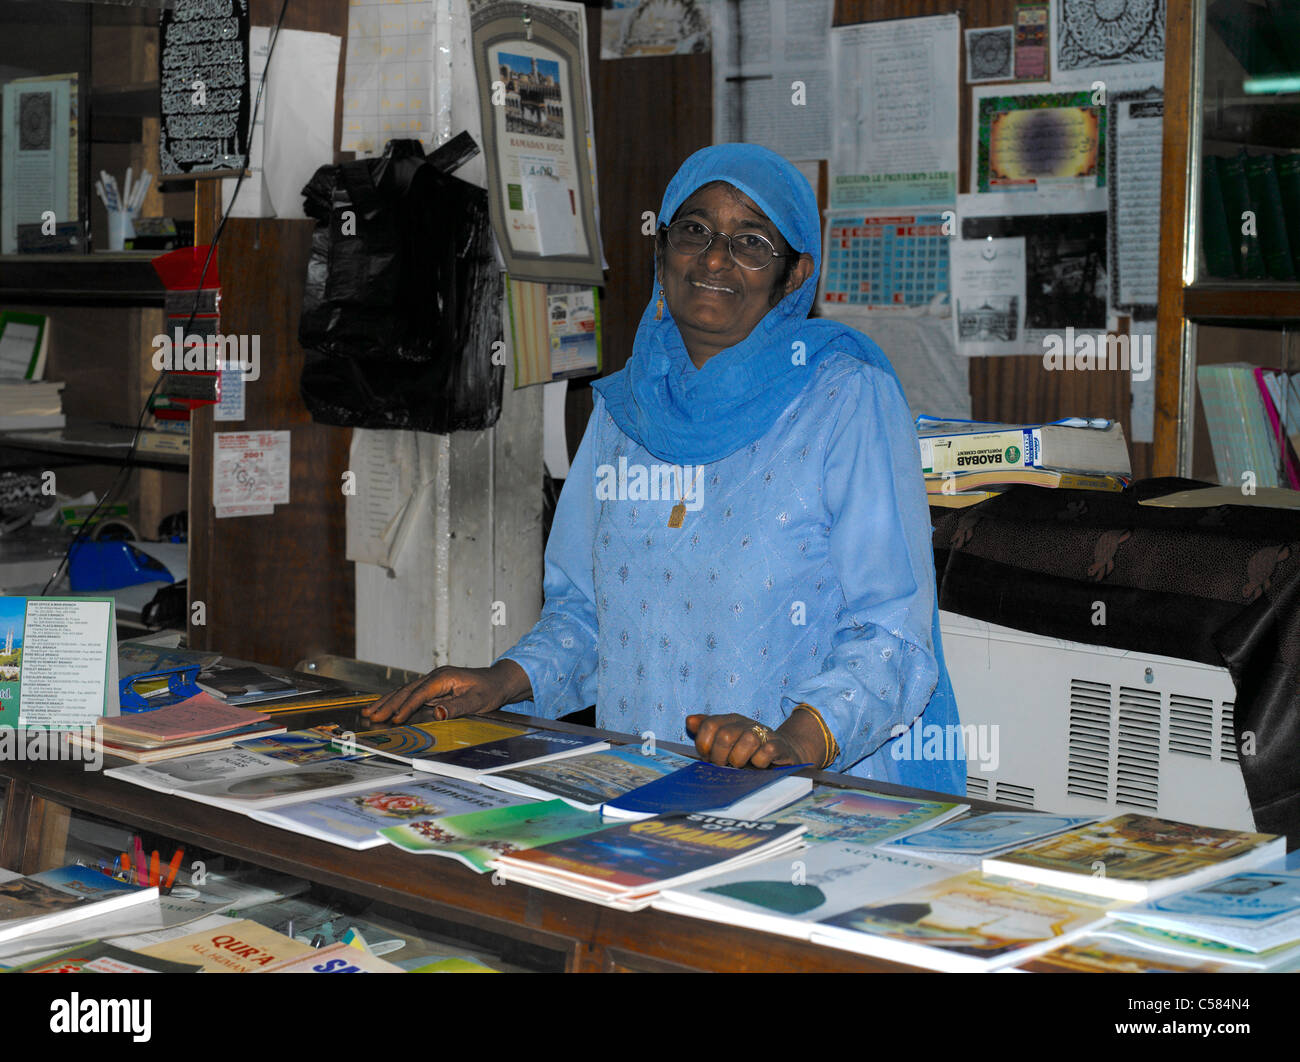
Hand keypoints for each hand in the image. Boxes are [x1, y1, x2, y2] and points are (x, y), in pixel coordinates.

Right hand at [361, 660, 531, 725]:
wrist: (498, 681)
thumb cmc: (489, 690)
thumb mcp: (477, 701)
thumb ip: (456, 707)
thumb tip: (438, 712)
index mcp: (444, 677)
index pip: (420, 694)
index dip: (406, 707)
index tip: (394, 719)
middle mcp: (435, 677)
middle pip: (407, 691)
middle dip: (388, 704)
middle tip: (372, 716)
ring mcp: (433, 681)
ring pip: (405, 691)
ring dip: (387, 702)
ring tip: (369, 712)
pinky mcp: (433, 687)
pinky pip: (410, 694)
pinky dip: (396, 701)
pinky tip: (384, 707)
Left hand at [685, 713, 815, 768]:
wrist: (781, 753)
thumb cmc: (747, 750)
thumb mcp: (724, 740)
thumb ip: (706, 730)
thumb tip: (689, 720)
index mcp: (730, 720)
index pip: (709, 725)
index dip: (704, 745)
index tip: (708, 758)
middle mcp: (746, 723)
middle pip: (725, 735)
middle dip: (720, 756)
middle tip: (724, 765)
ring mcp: (764, 734)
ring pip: (748, 740)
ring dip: (740, 759)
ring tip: (741, 766)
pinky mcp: (778, 746)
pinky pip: (766, 752)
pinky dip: (759, 762)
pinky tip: (758, 766)